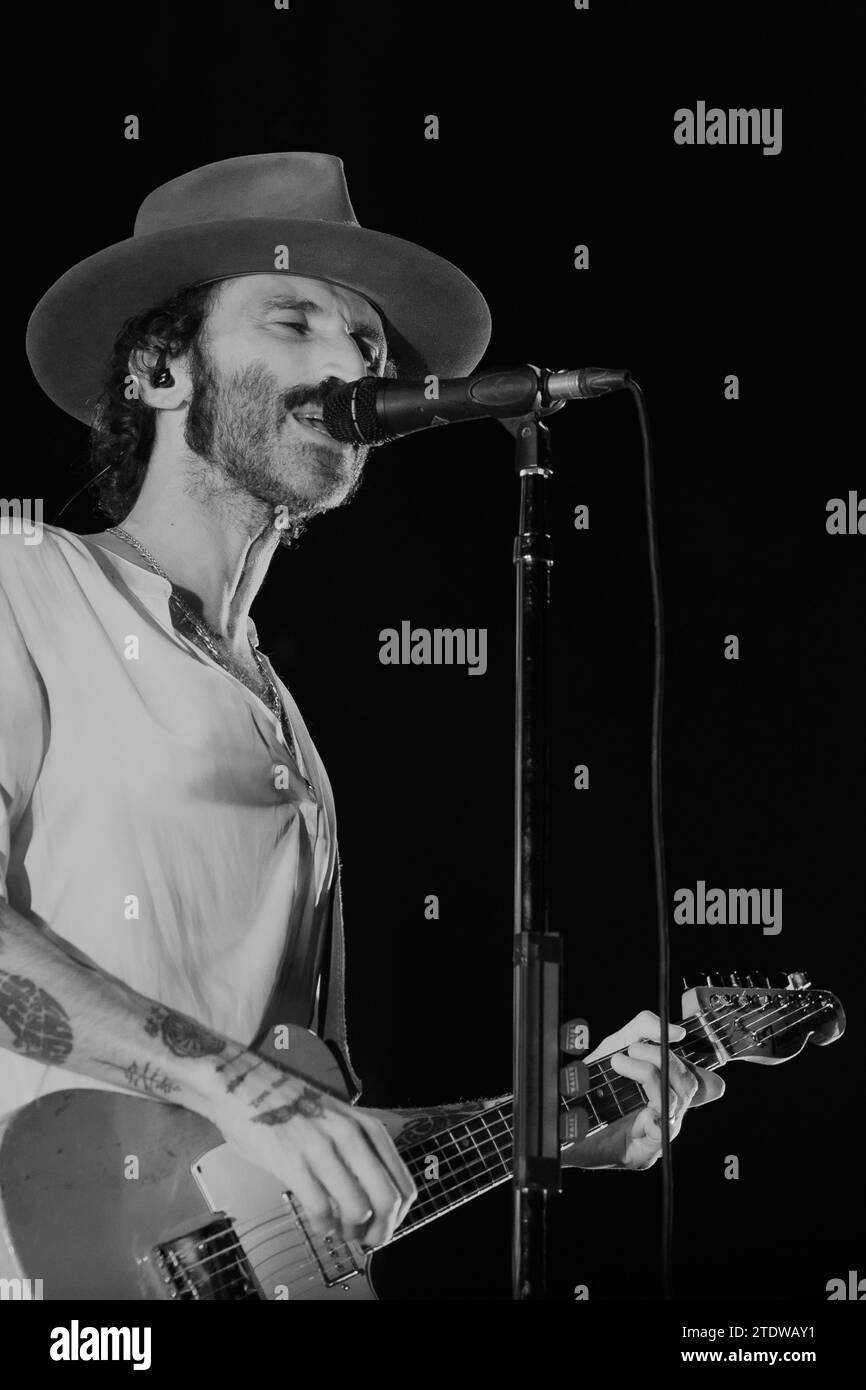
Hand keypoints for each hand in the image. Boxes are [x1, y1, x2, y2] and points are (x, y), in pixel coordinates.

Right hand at [210, 1060, 417, 1247]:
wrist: (243, 1083)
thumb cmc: (290, 1106)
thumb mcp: (338, 1120)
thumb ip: (358, 1151)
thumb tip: (375, 1197)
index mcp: (367, 1127)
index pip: (403, 1184)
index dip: (398, 1217)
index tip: (384, 1227)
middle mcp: (350, 1136)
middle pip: (387, 1200)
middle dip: (380, 1231)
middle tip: (366, 1240)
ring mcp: (321, 1148)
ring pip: (357, 1207)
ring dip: (350, 1231)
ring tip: (340, 1230)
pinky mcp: (292, 1161)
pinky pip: (320, 1207)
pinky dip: (323, 1224)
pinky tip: (319, 1222)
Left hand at [562, 1010, 723, 1170]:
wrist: (563, 1122)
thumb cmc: (592, 1085)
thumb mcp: (616, 1046)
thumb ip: (643, 1028)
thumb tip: (678, 1031)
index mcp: (666, 1090)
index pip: (705, 1082)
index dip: (703, 1065)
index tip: (677, 1038)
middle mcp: (668, 1113)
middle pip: (689, 1085)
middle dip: (663, 1058)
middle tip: (631, 1048)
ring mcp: (657, 1134)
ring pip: (674, 1103)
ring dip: (648, 1074)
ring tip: (619, 1062)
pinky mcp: (642, 1153)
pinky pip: (661, 1133)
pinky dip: (654, 1118)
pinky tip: (641, 1111)